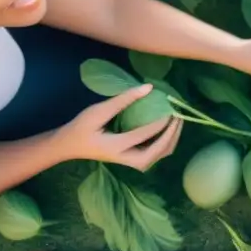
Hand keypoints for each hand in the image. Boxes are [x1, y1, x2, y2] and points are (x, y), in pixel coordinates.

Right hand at [57, 85, 182, 170]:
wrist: (71, 146)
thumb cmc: (82, 127)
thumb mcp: (98, 110)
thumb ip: (123, 100)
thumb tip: (148, 87)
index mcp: (116, 147)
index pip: (144, 135)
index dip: (161, 122)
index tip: (171, 107)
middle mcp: (128, 159)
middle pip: (159, 151)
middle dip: (173, 133)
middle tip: (179, 115)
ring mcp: (133, 163)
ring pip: (161, 154)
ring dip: (173, 137)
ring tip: (178, 119)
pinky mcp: (136, 161)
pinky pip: (158, 153)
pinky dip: (167, 140)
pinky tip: (170, 127)